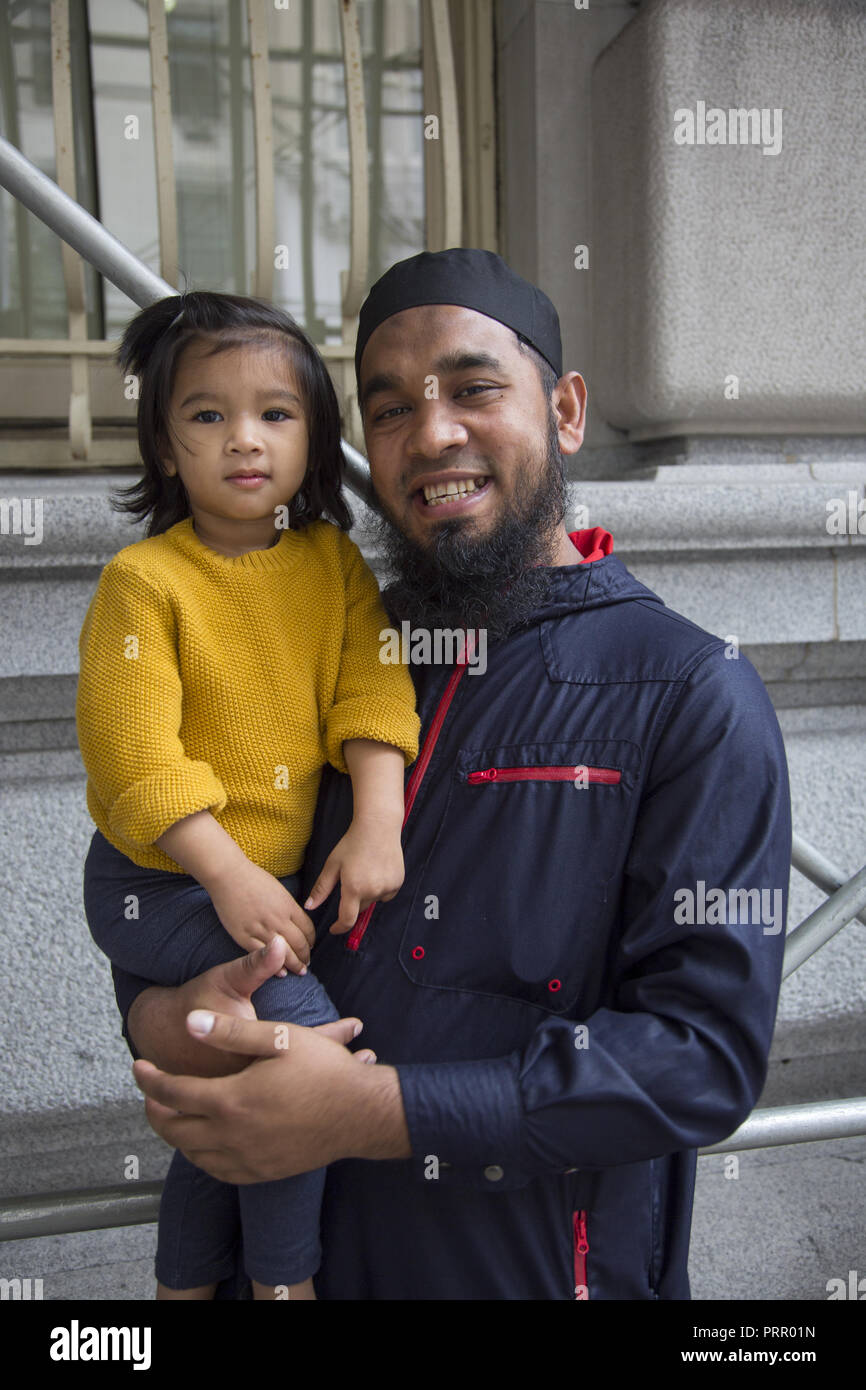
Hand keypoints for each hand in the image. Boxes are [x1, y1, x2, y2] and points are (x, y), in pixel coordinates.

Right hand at [128, 937, 376, 1076]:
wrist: (163, 1034)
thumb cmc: (198, 1001)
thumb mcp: (226, 979)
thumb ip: (255, 964)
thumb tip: (281, 944)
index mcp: (249, 1052)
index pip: (302, 1044)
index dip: (334, 1035)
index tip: (359, 1026)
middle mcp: (248, 1080)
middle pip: (303, 1075)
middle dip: (338, 1066)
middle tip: (370, 1059)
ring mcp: (243, 1097)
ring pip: (293, 1093)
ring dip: (325, 1084)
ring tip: (358, 1076)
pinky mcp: (239, 1103)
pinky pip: (279, 1099)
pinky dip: (303, 1094)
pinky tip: (325, 1091)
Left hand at [132, 1011, 410, 1182]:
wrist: (360, 1113)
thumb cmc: (323, 1070)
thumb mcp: (278, 1038)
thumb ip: (229, 1032)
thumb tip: (188, 1023)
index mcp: (231, 1100)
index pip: (172, 1093)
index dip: (149, 1079)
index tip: (138, 1066)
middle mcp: (232, 1136)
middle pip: (174, 1128)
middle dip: (154, 1109)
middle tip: (150, 1092)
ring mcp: (246, 1158)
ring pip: (192, 1153)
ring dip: (175, 1133)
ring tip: (174, 1113)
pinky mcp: (261, 1172)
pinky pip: (217, 1170)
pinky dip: (200, 1155)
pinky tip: (205, 1142)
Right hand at [207, 860, 315, 973]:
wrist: (228, 875)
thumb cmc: (252, 878)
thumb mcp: (278, 890)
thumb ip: (288, 907)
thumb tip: (296, 920)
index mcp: (288, 906)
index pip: (308, 929)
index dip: (311, 940)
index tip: (310, 946)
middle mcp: (278, 920)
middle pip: (299, 944)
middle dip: (305, 956)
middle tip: (307, 963)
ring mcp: (261, 929)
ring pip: (284, 953)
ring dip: (294, 965)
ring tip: (299, 971)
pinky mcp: (244, 937)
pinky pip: (263, 955)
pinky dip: (274, 966)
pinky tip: (281, 972)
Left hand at [304, 818, 404, 932]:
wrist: (379, 827)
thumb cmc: (352, 843)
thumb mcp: (332, 864)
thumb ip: (321, 888)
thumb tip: (309, 907)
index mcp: (353, 888)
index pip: (347, 919)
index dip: (339, 928)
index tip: (334, 929)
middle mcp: (372, 891)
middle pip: (359, 908)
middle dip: (352, 901)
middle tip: (351, 878)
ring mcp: (388, 887)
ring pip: (373, 901)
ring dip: (367, 894)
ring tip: (365, 871)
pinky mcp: (398, 883)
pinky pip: (386, 894)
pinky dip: (380, 889)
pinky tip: (377, 871)